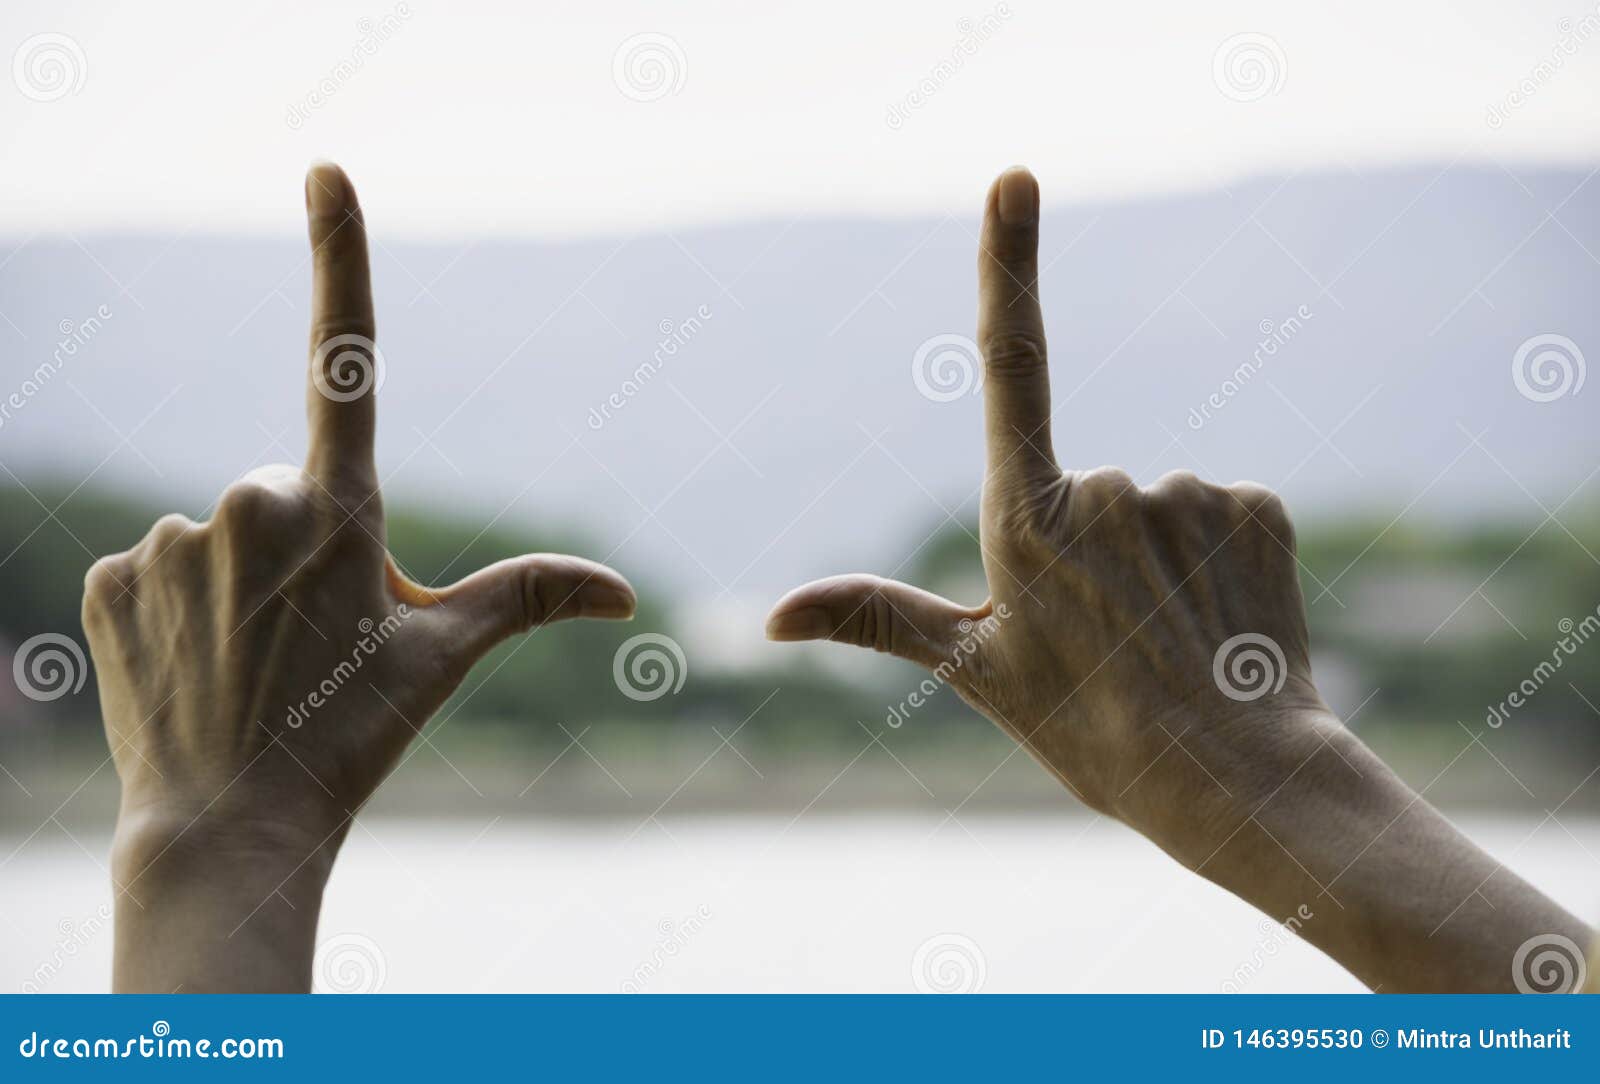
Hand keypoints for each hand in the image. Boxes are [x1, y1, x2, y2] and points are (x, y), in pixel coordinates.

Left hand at [82, 163, 634, 991]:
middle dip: (302, 547)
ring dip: (239, 581)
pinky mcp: (107, 580)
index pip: (344, 362)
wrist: (227, 827)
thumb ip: (529, 596)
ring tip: (251, 666)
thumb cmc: (349, 737)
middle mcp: (245, 507)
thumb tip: (626, 593)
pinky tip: (195, 669)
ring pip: (216, 534)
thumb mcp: (444, 658)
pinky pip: (156, 568)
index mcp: (337, 512)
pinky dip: (179, 606)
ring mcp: (166, 543)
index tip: (326, 171)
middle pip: (284, 494)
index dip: (340, 258)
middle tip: (309, 639)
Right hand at [766, 166, 1318, 843]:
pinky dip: (1213, 561)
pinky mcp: (1259, 505)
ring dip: (1153, 560)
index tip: (1015, 178)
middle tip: (1112, 641)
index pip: (1009, 362)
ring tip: (1167, 644)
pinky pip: (1218, 515)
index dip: (1008, 263)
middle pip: (1085, 488)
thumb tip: (768, 618)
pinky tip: (1217, 626)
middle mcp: (1109, 486)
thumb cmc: (1089, 733)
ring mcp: (1191, 491)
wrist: (1237, 783)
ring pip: (1154, 506)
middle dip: (1090, 548)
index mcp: (1028, 519)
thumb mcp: (974, 671)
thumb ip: (876, 617)